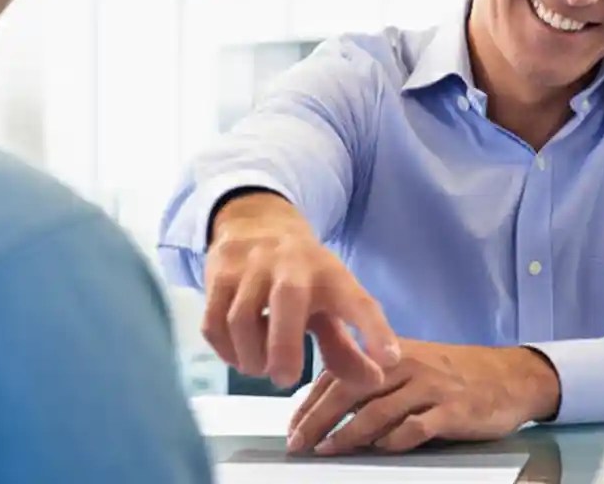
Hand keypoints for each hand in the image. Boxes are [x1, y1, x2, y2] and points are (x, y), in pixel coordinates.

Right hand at [204, 192, 400, 388]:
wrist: (255, 222)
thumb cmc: (301, 276)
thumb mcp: (329, 305)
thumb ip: (347, 349)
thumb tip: (373, 382)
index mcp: (331, 276)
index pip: (359, 302)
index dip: (376, 332)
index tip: (390, 360)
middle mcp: (293, 265)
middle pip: (289, 300)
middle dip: (285, 346)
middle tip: (285, 379)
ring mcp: (252, 266)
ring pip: (242, 318)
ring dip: (251, 356)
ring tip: (262, 367)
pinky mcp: (219, 273)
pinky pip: (214, 322)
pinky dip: (225, 350)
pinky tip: (239, 354)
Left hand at [286, 339, 560, 454]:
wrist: (509, 377)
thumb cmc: (453, 376)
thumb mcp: (411, 367)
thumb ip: (374, 382)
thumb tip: (327, 409)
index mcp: (391, 353)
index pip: (340, 374)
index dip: (311, 402)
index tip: (293, 426)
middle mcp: (407, 365)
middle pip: (350, 391)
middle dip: (318, 419)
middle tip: (298, 443)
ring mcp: (430, 387)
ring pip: (377, 412)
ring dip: (347, 435)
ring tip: (327, 451)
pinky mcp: (452, 410)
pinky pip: (414, 429)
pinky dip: (392, 442)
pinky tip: (378, 451)